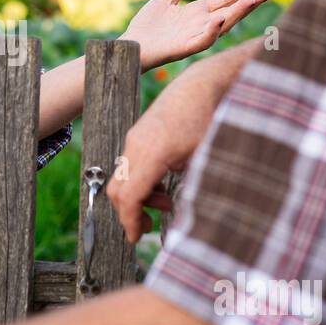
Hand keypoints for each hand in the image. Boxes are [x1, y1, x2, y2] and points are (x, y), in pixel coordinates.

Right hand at [107, 53, 232, 242]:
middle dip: (129, 213)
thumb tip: (184, 217)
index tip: (136, 239)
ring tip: (165, 203)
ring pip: (122, 178)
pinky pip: (130, 165)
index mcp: (151, 154)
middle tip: (149, 227)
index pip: (130, 196)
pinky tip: (162, 184)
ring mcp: (134, 139)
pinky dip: (140, 181)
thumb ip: (188, 188)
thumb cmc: (208, 120)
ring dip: (138, 197)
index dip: (131, 222)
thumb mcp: (202, 159)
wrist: (202, 85)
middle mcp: (136, 146)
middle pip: (118, 190)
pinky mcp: (138, 135)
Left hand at [122, 0, 267, 71]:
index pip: (225, 1)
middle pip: (230, 12)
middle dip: (248, 3)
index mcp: (197, 13)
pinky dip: (211, 31)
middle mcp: (200, 25)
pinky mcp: (184, 48)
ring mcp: (194, 37)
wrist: (131, 45)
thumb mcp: (163, 0)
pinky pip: (202, 41)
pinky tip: (219, 19)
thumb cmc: (146, 27)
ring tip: (252, 1)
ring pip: (222, 25)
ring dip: (237, 13)